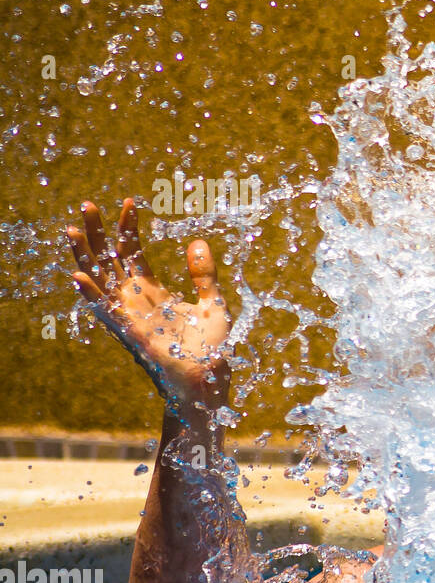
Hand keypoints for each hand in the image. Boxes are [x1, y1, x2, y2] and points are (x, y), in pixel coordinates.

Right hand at [65, 199, 231, 410]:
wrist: (210, 380)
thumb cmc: (210, 347)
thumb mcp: (213, 303)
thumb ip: (204, 274)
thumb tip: (197, 241)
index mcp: (152, 291)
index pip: (132, 251)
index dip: (128, 227)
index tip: (129, 202)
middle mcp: (135, 301)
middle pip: (109, 259)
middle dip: (98, 233)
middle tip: (88, 204)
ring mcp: (129, 316)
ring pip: (100, 281)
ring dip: (85, 256)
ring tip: (73, 230)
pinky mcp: (131, 333)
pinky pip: (106, 312)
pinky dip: (92, 294)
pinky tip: (79, 276)